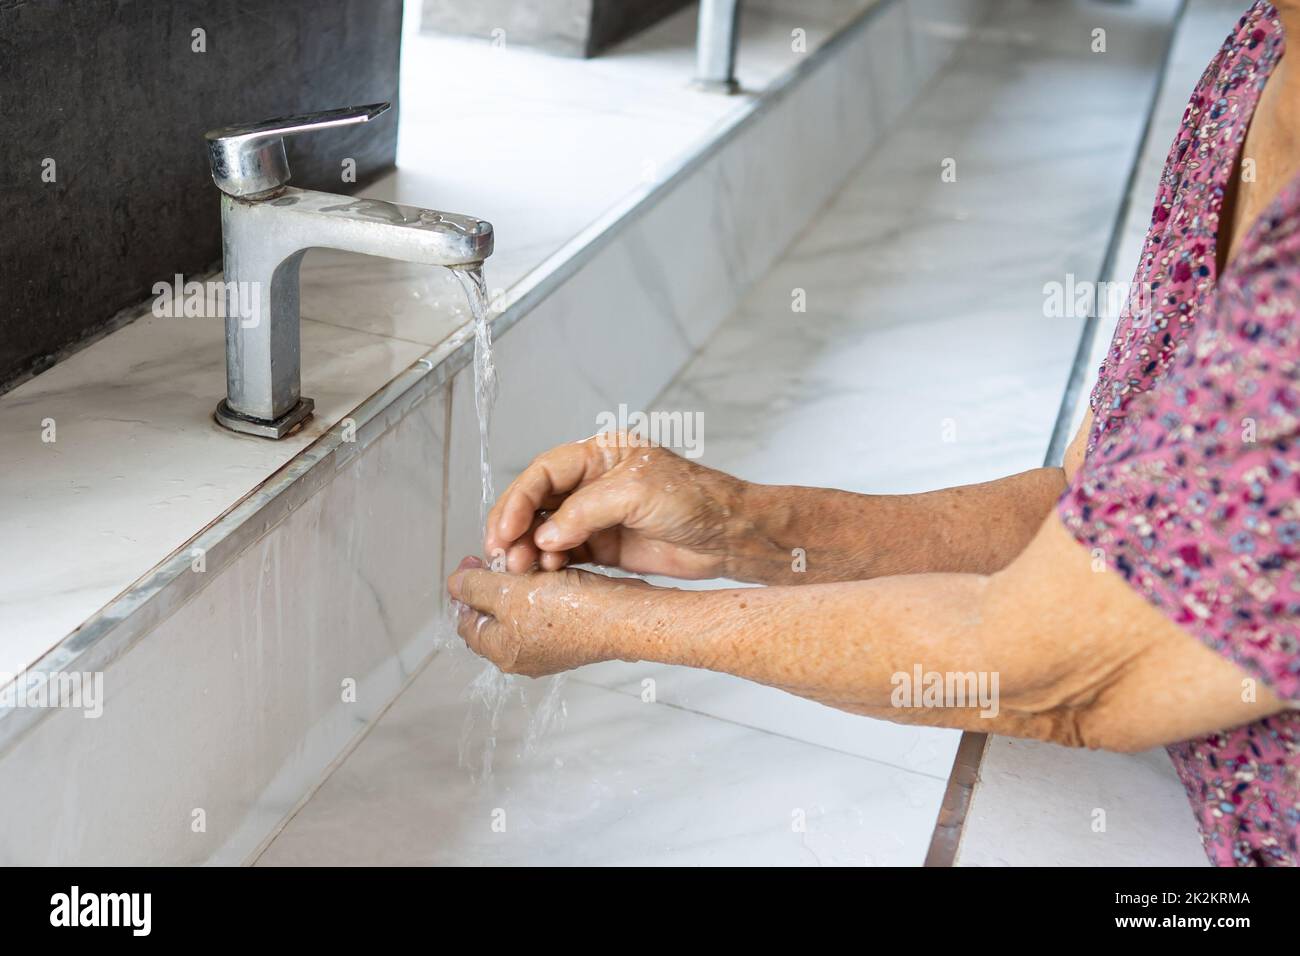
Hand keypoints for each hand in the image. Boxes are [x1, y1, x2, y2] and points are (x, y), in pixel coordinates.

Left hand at [446, 556, 658, 676]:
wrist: (622, 615)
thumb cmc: (570, 610)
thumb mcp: (509, 593)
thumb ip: (476, 587)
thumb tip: (453, 584)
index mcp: (501, 650)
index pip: (467, 620)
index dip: (465, 588)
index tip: (474, 560)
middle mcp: (523, 654)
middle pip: (494, 614)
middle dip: (494, 583)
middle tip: (502, 557)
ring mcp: (549, 645)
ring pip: (521, 607)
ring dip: (521, 581)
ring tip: (528, 559)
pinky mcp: (572, 632)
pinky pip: (547, 606)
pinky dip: (544, 586)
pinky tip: (551, 568)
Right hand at [485, 432, 748, 578]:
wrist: (733, 536)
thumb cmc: (698, 500)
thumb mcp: (637, 494)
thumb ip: (586, 511)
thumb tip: (544, 535)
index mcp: (600, 455)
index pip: (544, 472)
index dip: (519, 499)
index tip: (505, 529)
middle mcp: (593, 482)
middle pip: (538, 502)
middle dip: (516, 527)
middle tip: (503, 556)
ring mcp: (598, 516)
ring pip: (547, 531)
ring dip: (530, 550)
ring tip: (522, 571)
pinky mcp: (606, 546)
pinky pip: (566, 554)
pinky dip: (550, 565)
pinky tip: (544, 576)